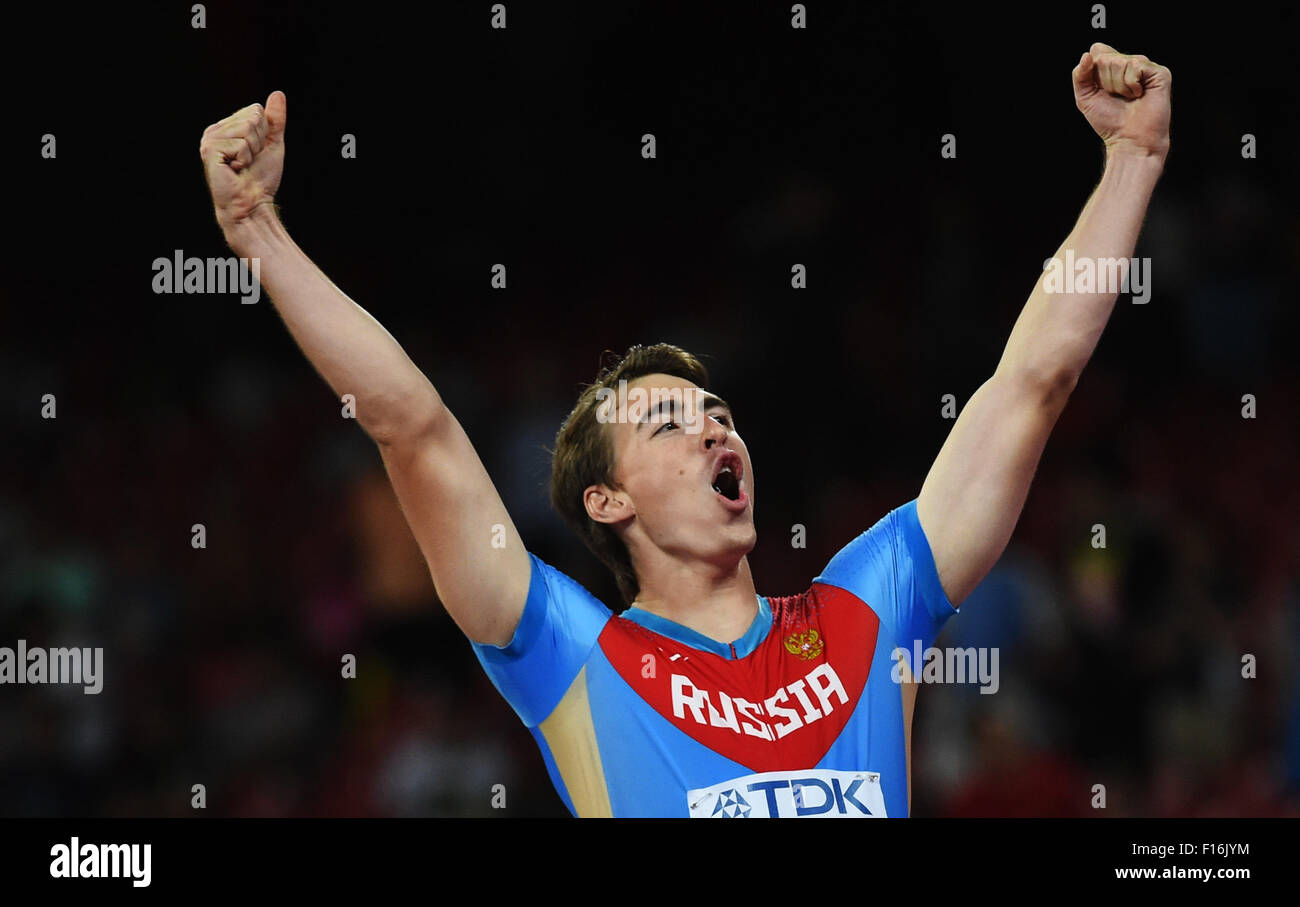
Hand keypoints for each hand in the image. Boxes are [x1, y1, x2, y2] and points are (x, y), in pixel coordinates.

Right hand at [199, 91, 287, 234]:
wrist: (252, 204)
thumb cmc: (260, 179)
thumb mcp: (272, 144)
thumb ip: (274, 120)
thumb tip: (278, 94)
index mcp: (226, 128)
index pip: (255, 110)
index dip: (264, 133)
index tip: (256, 153)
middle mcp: (215, 131)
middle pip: (252, 116)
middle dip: (259, 141)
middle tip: (250, 161)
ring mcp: (209, 140)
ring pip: (247, 128)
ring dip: (252, 151)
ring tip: (242, 166)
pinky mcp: (210, 151)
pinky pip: (240, 143)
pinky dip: (245, 158)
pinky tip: (236, 170)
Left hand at [1072, 44, 1170, 157]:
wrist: (1129, 140)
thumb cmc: (1109, 121)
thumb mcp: (1085, 97)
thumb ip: (1080, 75)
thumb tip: (1087, 54)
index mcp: (1113, 66)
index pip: (1097, 50)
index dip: (1093, 71)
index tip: (1099, 90)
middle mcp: (1130, 63)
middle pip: (1105, 57)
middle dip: (1104, 82)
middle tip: (1116, 98)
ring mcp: (1145, 67)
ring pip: (1119, 62)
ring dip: (1118, 86)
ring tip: (1128, 98)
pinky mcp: (1159, 72)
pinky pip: (1135, 66)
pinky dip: (1131, 85)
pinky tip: (1139, 95)